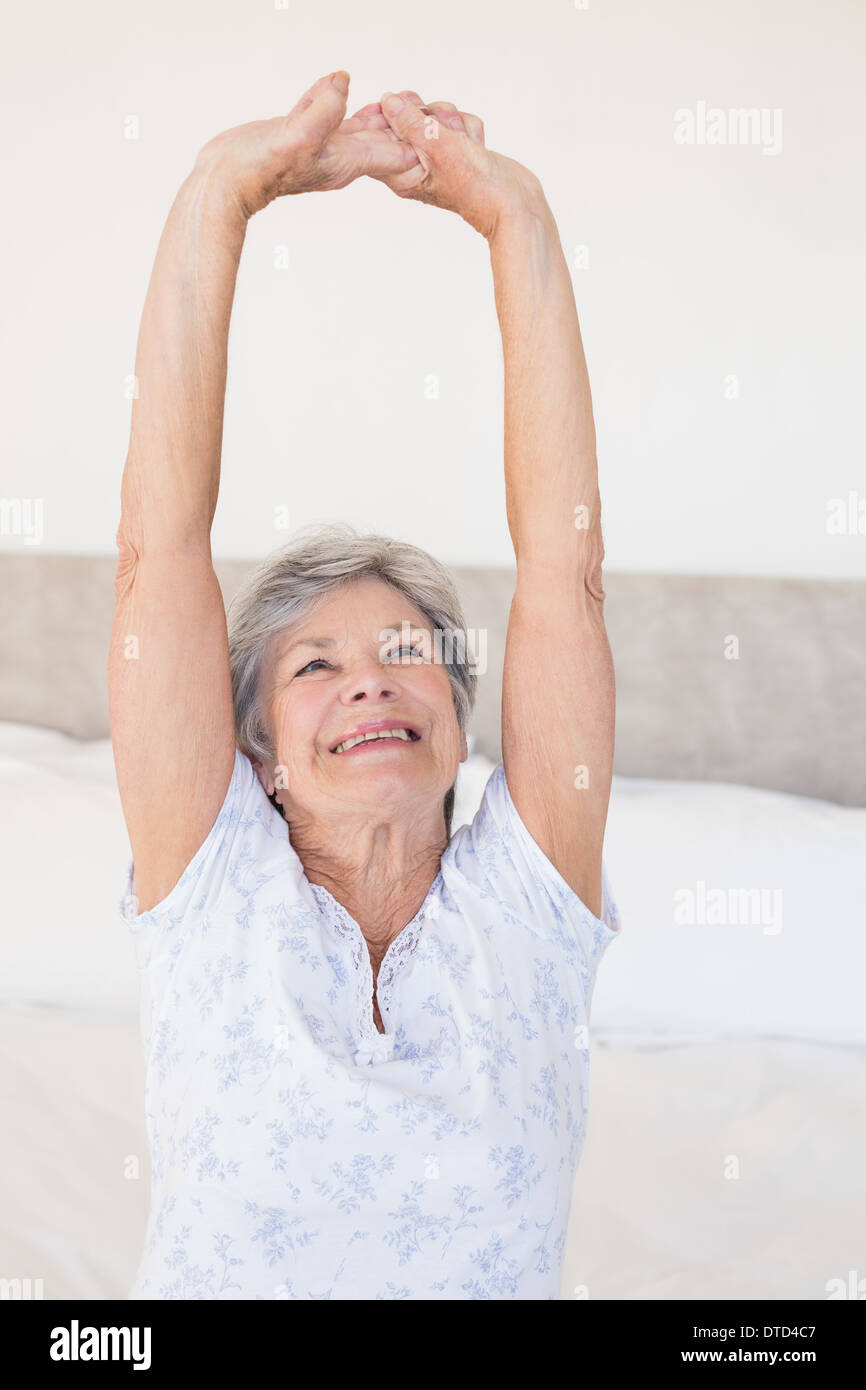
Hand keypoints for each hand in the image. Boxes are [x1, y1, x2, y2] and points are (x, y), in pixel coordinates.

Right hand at [193, 71, 420, 218]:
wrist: (225, 182)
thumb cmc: (259, 170)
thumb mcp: (298, 136)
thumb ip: (324, 109)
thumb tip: (343, 80)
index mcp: (347, 161)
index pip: (396, 153)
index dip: (416, 137)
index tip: (434, 122)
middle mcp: (337, 156)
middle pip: (381, 140)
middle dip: (401, 124)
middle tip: (422, 104)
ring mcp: (316, 145)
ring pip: (354, 124)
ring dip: (372, 112)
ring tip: (391, 97)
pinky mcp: (295, 133)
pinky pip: (322, 111)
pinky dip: (332, 97)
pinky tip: (336, 82)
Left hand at [372, 89, 544, 239]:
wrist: (514, 202)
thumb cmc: (476, 185)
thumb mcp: (438, 147)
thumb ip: (410, 123)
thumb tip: (388, 102)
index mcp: (401, 172)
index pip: (376, 137)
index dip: (386, 114)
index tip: (403, 105)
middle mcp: (416, 164)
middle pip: (407, 118)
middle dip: (429, 114)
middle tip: (440, 124)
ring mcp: (438, 157)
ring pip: (435, 116)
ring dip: (454, 121)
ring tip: (465, 141)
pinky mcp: (457, 150)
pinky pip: (456, 123)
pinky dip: (469, 128)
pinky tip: (476, 145)